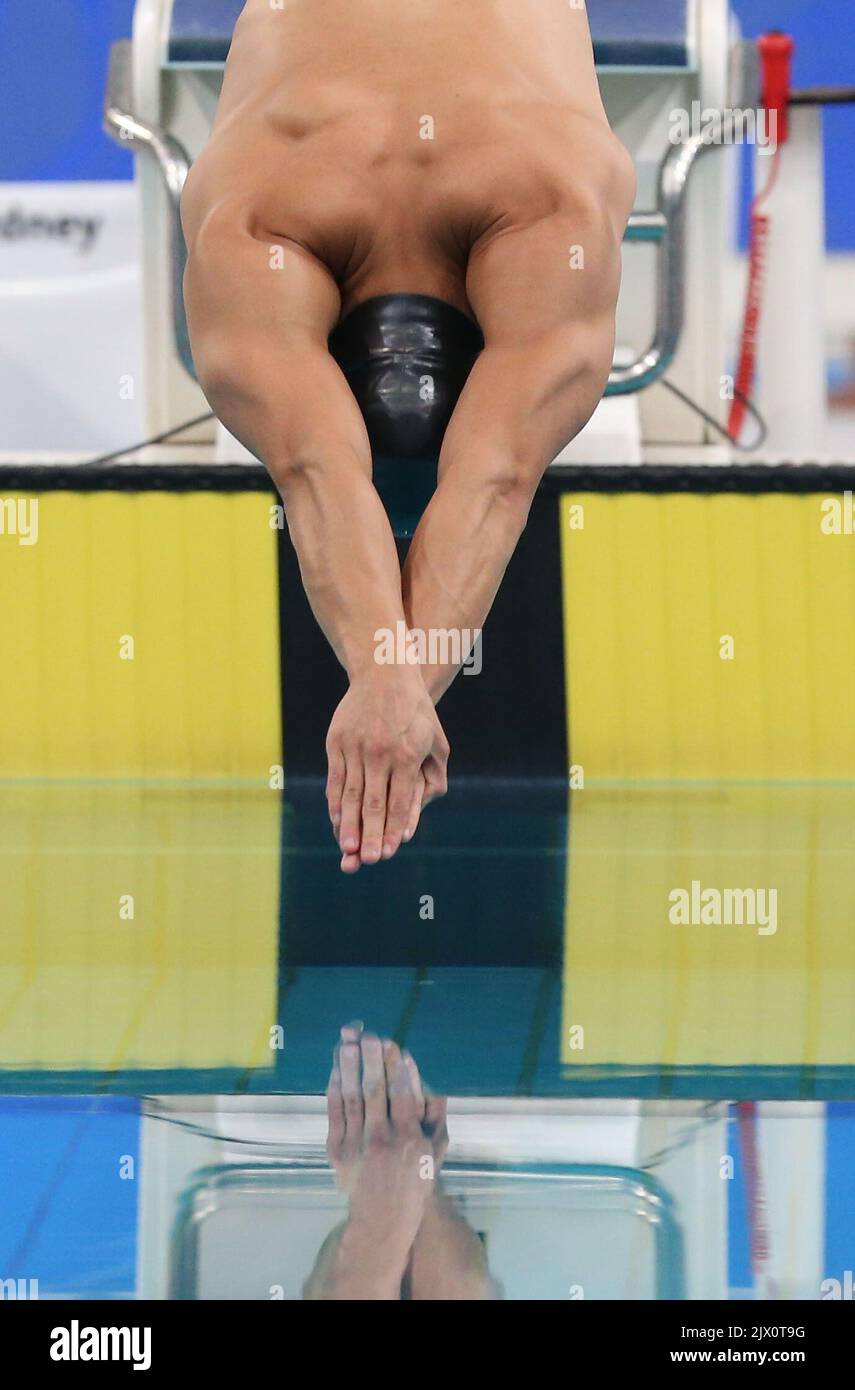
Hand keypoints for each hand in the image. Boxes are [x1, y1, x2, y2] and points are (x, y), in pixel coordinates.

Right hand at [325, 669, 448, 871]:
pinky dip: (336, 803)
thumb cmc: (417, 712)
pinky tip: (337, 821)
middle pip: (374, 803)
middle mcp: (380, 752)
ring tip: (349, 850)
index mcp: (408, 755)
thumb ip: (435, 776)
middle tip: (368, 861)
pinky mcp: (337, 741)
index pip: (399, 802)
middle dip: (371, 835)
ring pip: (351, 794)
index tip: (388, 853)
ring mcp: (356, 747)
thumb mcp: (437, 740)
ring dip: (349, 825)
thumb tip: (422, 809)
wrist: (384, 672)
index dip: (393, 830)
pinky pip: (335, 780)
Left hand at [327, 1028, 447, 1195]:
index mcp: (409, 1139)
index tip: (396, 1047)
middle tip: (370, 1037)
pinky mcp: (338, 1149)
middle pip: (376, 1092)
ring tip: (349, 1044)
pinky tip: (336, 1071)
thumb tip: (436, 1092)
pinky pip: (335, 1113)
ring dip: (350, 1068)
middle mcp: (382, 1139)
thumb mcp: (434, 1156)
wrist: (382, 1220)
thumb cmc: (413, 1184)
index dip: (400, 1070)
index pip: (404, 1096)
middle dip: (373, 1061)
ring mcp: (357, 1144)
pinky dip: (335, 1090)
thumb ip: (436, 1122)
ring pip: (353, 1097)